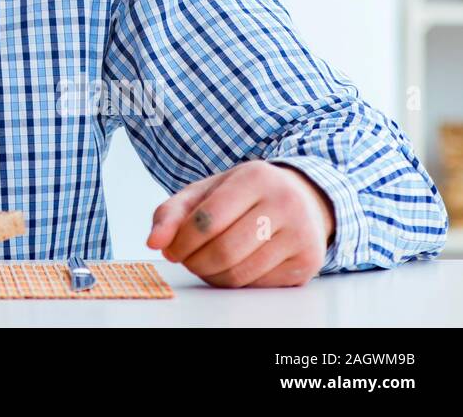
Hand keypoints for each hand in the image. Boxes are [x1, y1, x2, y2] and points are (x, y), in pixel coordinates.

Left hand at [145, 159, 335, 287]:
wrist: (302, 198)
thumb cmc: (245, 195)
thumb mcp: (206, 191)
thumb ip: (172, 212)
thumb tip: (154, 242)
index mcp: (256, 177)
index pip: (207, 219)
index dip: (181, 241)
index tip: (171, 249)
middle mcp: (285, 204)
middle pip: (224, 250)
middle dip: (194, 262)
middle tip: (185, 259)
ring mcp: (301, 234)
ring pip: (241, 273)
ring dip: (211, 275)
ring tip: (204, 263)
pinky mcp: (309, 263)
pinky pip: (258, 285)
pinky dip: (235, 282)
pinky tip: (231, 267)